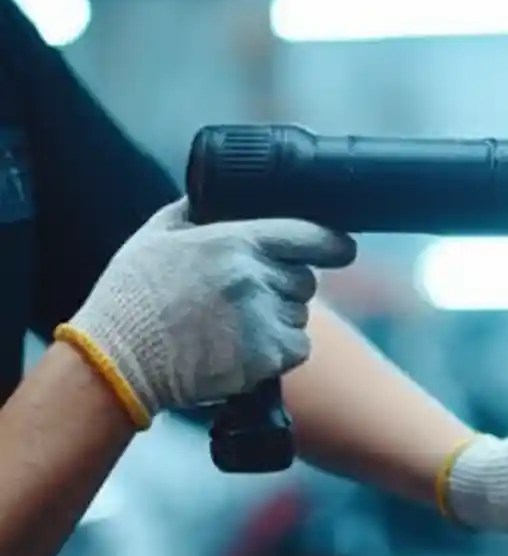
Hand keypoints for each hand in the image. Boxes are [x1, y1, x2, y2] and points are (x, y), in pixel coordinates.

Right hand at [64, 198, 355, 418]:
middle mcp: (255, 277)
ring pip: (300, 313)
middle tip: (247, 297)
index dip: (333, 243)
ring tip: (234, 325)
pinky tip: (244, 348)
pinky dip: (281, 349)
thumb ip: (198, 210)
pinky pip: (298, 347)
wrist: (116, 362)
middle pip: (305, 278)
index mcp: (234, 240)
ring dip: (280, 317)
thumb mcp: (157, 235)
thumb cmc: (132, 298)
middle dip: (285, 285)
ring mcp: (263, 319)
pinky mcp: (266, 358)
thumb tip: (224, 194)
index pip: (309, 234)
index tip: (343, 248)